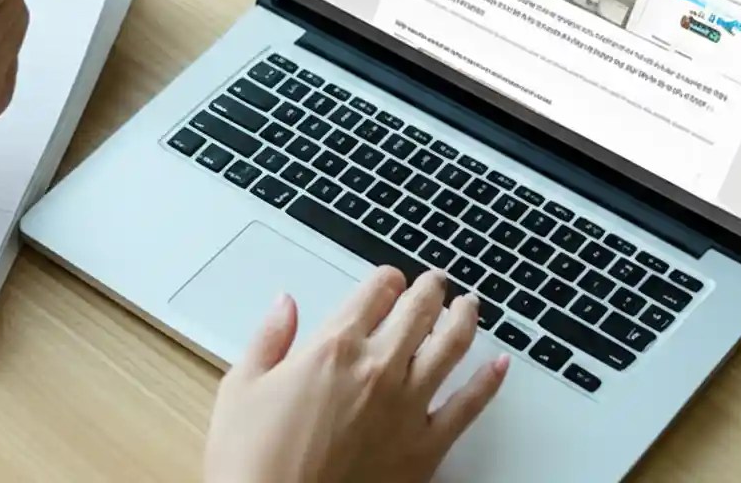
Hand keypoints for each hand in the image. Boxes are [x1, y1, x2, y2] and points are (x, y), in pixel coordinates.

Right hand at [203, 268, 508, 482]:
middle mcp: (377, 368)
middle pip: (419, 311)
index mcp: (332, 347)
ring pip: (452, 346)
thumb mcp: (241, 387)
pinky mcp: (426, 446)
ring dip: (464, 318)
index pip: (375, 292)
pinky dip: (489, 381)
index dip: (387, 278)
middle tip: (436, 282)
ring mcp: (407, 407)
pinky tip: (499, 366)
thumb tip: (284, 305)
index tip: (390, 279)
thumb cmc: (254, 461)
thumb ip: (269, 338)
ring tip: (468, 307)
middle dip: (430, 289)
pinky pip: (469, 406)